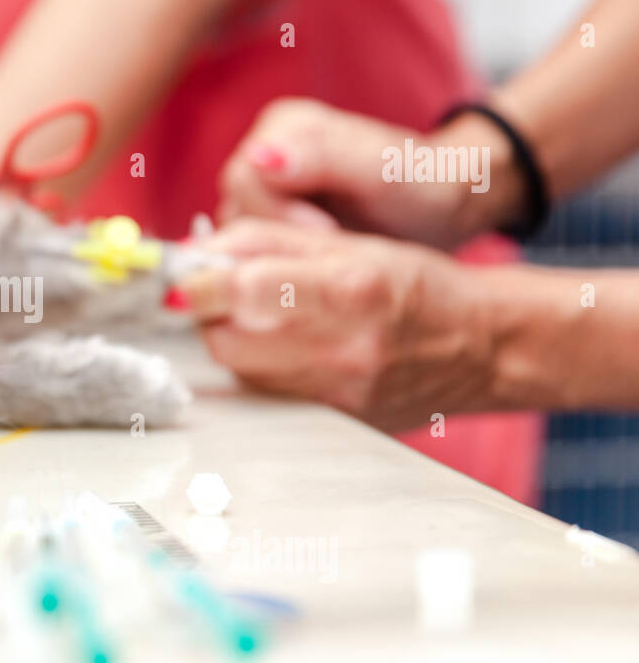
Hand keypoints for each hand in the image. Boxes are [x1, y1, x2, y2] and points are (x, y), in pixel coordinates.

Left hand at [179, 220, 495, 429]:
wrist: (482, 347)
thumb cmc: (414, 284)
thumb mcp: (345, 243)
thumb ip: (263, 241)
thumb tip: (194, 251)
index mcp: (348, 289)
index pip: (243, 291)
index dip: (198, 284)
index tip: (179, 279)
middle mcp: (342, 348)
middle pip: (227, 339)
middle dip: (210, 312)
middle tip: (221, 293)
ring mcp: (338, 393)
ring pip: (241, 368)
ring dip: (233, 339)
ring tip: (262, 318)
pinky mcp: (334, 421)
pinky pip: (266, 394)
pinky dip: (259, 367)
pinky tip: (285, 348)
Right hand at [217, 97, 523, 248]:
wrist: (439, 206)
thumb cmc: (421, 186)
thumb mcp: (381, 171)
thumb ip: (322, 156)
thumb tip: (260, 157)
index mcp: (284, 126)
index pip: (243, 179)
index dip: (278, 215)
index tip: (328, 233)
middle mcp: (263, 150)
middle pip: (236, 208)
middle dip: (281, 237)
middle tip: (333, 248)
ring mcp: (262, 186)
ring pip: (239, 234)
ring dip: (279, 255)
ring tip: (330, 256)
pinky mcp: (266, 218)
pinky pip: (252, 249)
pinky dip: (280, 263)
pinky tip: (317, 265)